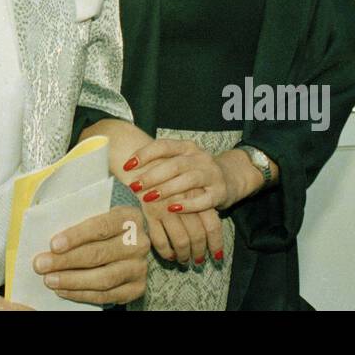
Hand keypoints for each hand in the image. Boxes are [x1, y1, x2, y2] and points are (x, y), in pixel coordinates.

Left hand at [33, 205, 148, 304]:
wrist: (130, 241)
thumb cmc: (104, 224)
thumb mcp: (97, 212)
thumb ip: (78, 218)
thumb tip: (48, 234)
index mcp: (129, 217)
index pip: (101, 227)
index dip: (76, 236)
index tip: (53, 244)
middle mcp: (139, 243)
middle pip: (99, 254)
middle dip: (66, 261)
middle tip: (41, 265)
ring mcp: (139, 267)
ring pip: (103, 278)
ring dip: (72, 281)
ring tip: (49, 280)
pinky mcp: (136, 288)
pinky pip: (107, 296)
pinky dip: (82, 294)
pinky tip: (63, 290)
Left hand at [125, 138, 238, 264]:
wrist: (231, 176)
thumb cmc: (194, 171)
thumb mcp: (179, 161)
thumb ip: (158, 163)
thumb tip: (123, 169)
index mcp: (186, 147)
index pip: (163, 145)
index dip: (144, 154)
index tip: (126, 166)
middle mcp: (199, 157)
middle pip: (174, 164)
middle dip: (152, 175)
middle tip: (134, 186)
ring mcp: (211, 174)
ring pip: (188, 179)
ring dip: (167, 189)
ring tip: (148, 198)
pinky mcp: (220, 192)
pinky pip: (204, 199)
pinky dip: (188, 205)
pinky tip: (173, 209)